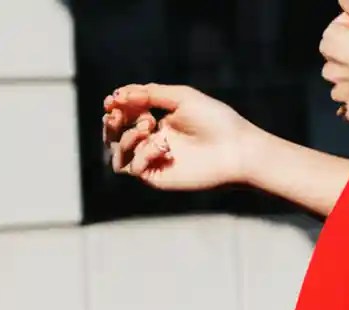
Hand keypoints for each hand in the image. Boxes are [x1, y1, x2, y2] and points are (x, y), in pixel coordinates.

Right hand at [102, 84, 261, 189]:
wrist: (237, 149)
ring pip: (118, 155)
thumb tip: (118, 95)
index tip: (113, 99)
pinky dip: (142, 154)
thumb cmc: (216, 121)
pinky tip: (162, 146)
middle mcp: (154, 143)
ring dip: (123, 138)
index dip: (115, 107)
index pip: (125, 116)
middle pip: (114, 137)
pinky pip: (134, 168)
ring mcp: (155, 162)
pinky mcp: (159, 178)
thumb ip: (150, 94)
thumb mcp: (182, 98)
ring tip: (147, 126)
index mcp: (159, 123)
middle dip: (111, 123)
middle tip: (116, 114)